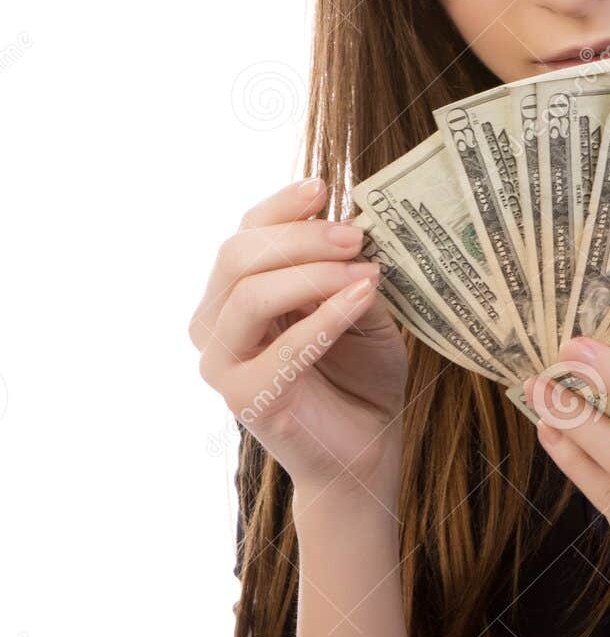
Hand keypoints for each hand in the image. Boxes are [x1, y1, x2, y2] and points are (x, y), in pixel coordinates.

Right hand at [189, 176, 408, 505]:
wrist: (367, 448)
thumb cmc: (362, 373)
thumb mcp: (361, 306)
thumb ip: (347, 269)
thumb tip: (355, 222)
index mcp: (236, 292)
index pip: (244, 232)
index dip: (280, 206)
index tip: (325, 188)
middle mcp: (216, 323)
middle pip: (238, 256)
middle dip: (300, 237)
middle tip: (356, 236)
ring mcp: (222, 362)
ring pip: (249, 294)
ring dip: (312, 274)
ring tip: (366, 271)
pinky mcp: (244, 398)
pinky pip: (282, 346)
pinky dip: (325, 316)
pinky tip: (363, 297)